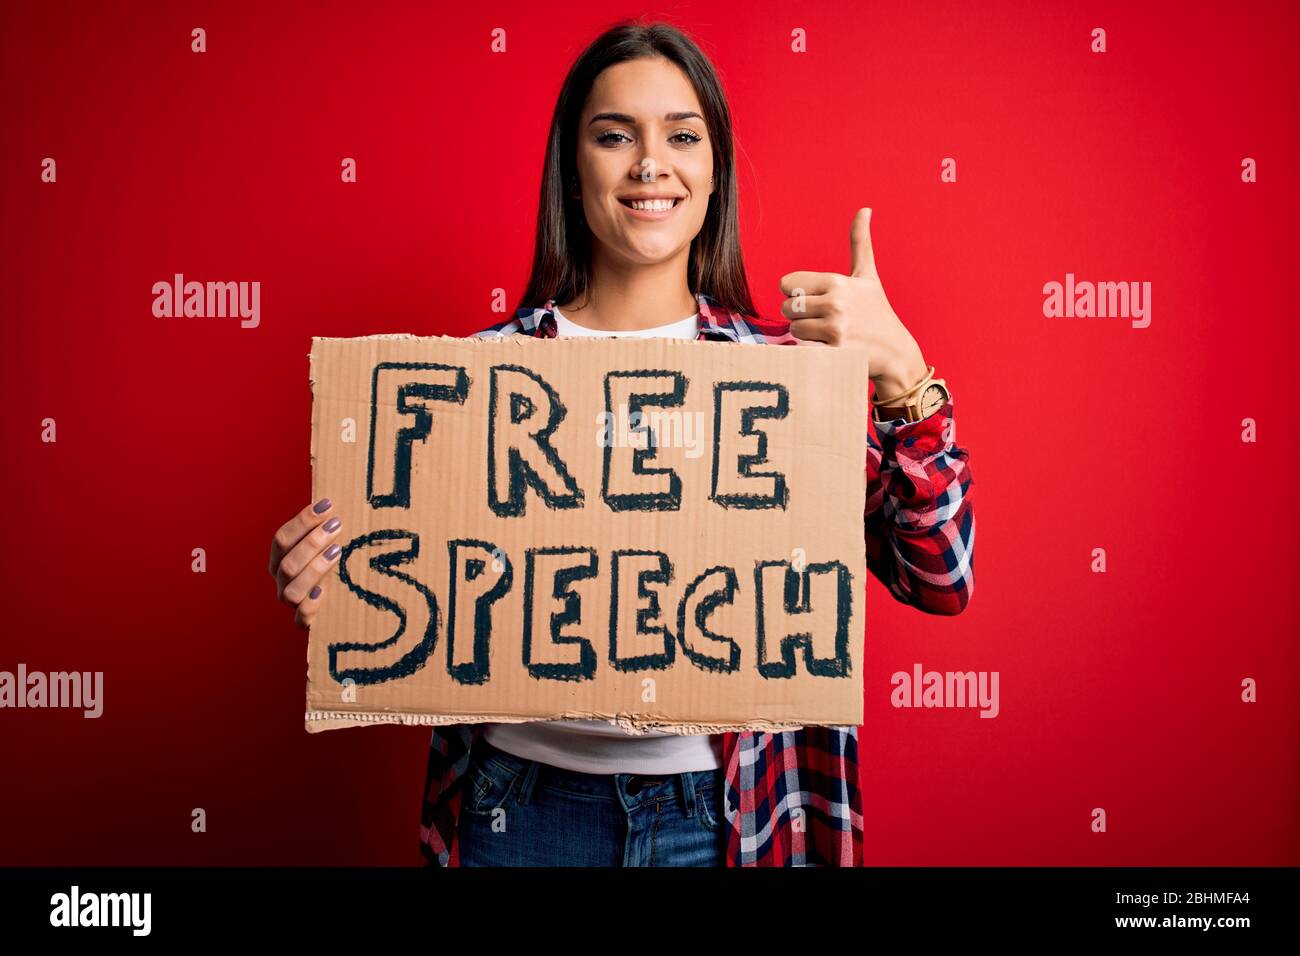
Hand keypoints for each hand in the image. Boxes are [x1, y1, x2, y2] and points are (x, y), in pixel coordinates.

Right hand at [268, 498, 344, 629]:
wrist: (341, 596)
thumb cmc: (331, 558)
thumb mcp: (326, 540)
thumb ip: (324, 524)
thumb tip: (334, 498)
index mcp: (280, 557)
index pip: (282, 539)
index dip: (303, 522)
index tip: (327, 506)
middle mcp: (281, 579)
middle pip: (288, 563)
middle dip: (312, 542)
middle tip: (337, 526)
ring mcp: (291, 600)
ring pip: (292, 590)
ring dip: (314, 569)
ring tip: (337, 551)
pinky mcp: (304, 620)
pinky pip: (301, 619)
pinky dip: (310, 606)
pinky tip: (323, 591)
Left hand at [779, 208, 928, 396]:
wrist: (896, 352)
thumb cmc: (878, 312)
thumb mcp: (868, 276)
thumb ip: (860, 243)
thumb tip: (864, 210)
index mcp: (837, 282)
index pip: (787, 284)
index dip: (797, 293)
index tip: (816, 299)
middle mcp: (835, 304)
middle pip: (787, 308)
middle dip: (801, 315)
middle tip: (824, 320)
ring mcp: (835, 330)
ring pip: (794, 329)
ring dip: (807, 334)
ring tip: (829, 334)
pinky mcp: (834, 353)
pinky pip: (803, 348)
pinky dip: (813, 351)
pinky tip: (832, 348)